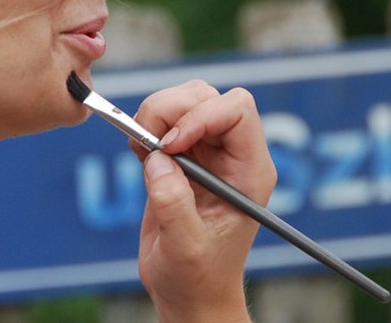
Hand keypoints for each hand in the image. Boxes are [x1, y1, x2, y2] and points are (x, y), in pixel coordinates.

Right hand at [133, 80, 274, 322]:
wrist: (190, 292)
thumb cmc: (198, 277)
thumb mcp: (185, 248)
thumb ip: (173, 205)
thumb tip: (158, 160)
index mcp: (250, 172)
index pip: (238, 111)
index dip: (202, 115)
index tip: (169, 144)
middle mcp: (233, 155)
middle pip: (207, 97)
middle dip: (171, 110)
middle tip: (146, 144)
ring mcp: (208, 152)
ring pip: (186, 100)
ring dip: (156, 115)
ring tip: (141, 150)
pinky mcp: (183, 155)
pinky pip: (165, 119)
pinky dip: (145, 127)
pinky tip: (140, 155)